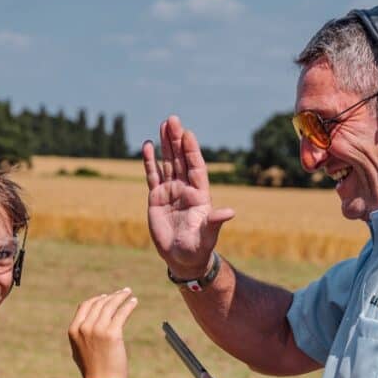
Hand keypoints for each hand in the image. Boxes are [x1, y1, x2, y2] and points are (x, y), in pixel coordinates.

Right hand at [67, 288, 136, 377]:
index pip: (85, 306)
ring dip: (121, 297)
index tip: (107, 296)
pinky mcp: (112, 333)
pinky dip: (128, 305)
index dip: (97, 299)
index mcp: (74, 330)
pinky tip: (134, 302)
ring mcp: (97, 329)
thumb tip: (89, 325)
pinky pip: (122, 313)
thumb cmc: (93, 372)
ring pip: (110, 305)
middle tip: (122, 293)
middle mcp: (84, 327)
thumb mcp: (79, 351)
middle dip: (111, 296)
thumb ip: (82, 336)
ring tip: (129, 294)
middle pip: (99, 303)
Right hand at [142, 115, 234, 278]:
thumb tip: (230, 212)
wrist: (182, 258)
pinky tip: (147, 145)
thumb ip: (215, 221)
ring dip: (165, 145)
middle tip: (172, 119)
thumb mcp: (208, 235)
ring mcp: (171, 192)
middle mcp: (185, 189)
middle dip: (177, 140)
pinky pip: (152, 176)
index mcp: (200, 194)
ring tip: (162, 125)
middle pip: (181, 159)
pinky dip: (149, 161)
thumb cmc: (198, 248)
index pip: (196, 167)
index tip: (188, 134)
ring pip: (167, 163)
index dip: (192, 150)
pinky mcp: (156, 198)